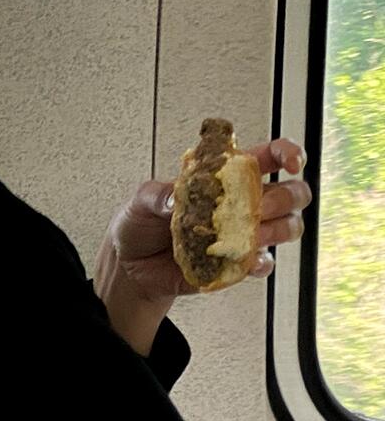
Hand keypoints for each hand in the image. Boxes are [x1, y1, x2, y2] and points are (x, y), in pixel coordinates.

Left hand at [102, 137, 312, 304]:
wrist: (130, 266)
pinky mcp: (237, 262)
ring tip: (248, 233)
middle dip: (284, 197)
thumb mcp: (141, 201)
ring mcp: (243, 233)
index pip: (268, 157)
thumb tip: (175, 197)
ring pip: (288, 226)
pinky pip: (264, 263)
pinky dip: (260, 262)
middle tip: (257, 205)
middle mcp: (241, 203)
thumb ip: (158, 194)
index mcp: (224, 177)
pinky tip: (244, 260)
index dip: (287, 154)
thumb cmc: (139, 226)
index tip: (290, 162)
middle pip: (291, 192)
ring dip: (278, 229)